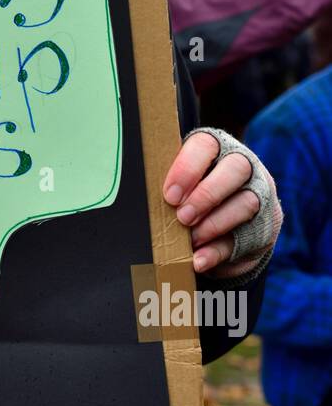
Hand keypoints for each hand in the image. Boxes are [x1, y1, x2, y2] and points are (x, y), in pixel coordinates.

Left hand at [162, 130, 280, 277]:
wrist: (223, 229)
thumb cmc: (191, 199)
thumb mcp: (181, 188)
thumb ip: (170, 187)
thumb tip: (142, 201)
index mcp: (217, 148)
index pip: (206, 145)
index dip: (187, 168)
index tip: (170, 195)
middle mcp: (245, 166)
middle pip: (236, 168)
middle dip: (207, 195)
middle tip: (183, 217)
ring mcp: (260, 195)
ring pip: (246, 202)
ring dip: (214, 224)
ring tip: (190, 240)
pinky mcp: (264, 227)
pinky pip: (245, 238)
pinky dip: (218, 251)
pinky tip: (199, 260)